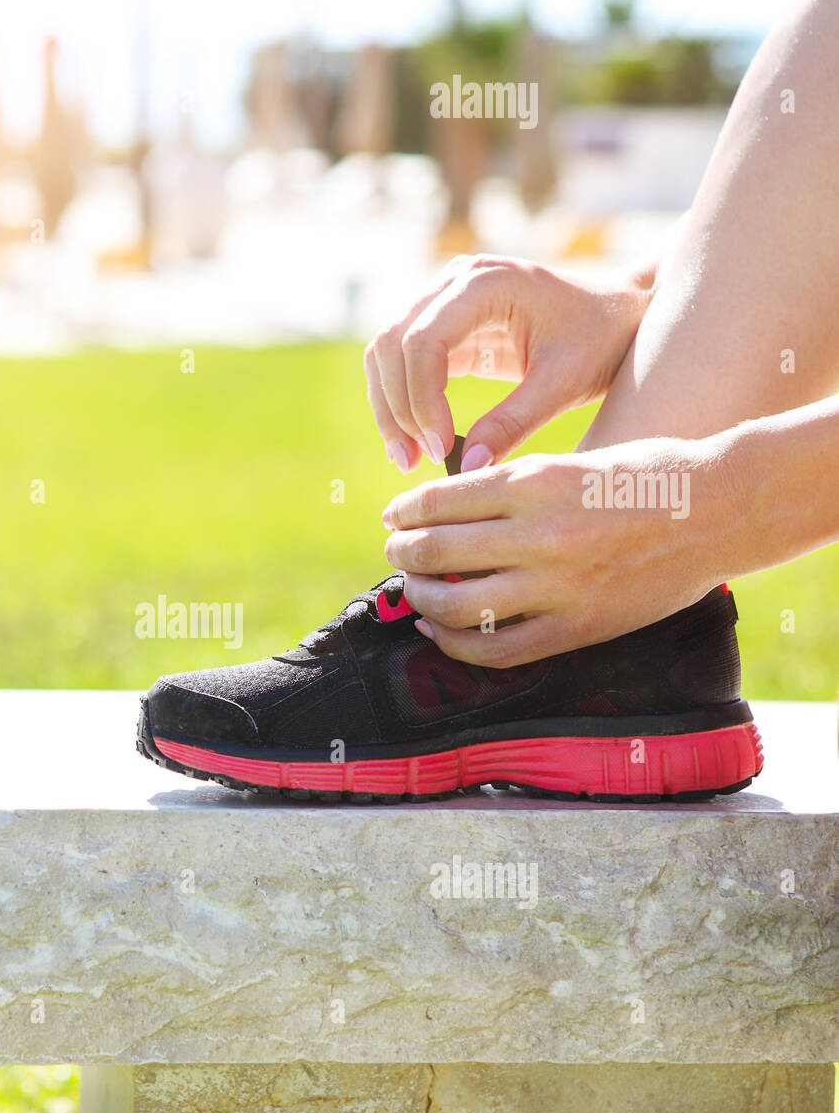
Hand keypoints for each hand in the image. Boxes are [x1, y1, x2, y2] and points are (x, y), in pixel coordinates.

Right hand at [364, 254, 653, 473]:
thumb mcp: (564, 384)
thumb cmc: (600, 339)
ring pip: (384, 353)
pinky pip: (399, 362)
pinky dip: (398, 402)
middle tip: (414, 461)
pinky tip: (413, 442)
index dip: (421, 399)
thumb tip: (465, 468)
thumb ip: (513, 423)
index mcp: (487, 283)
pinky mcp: (441, 325)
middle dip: (396, 408)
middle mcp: (455, 281)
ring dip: (388, 408)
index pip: (423, 340)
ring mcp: (442, 299)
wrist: (617, 314)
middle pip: (391, 344)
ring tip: (408, 459)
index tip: (439, 448)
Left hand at [380, 438, 728, 664]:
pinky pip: (494, 650)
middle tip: (395, 548)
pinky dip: (453, 643)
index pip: (440, 501)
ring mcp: (557, 588)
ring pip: (455, 605)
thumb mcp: (568, 462)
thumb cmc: (641, 477)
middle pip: (436, 552)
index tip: (394, 515)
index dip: (405, 511)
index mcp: (535, 484)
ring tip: (412, 586)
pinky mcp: (575, 628)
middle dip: (403, 550)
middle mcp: (540, 536)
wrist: (719, 510)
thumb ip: (507, 488)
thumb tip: (443, 511)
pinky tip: (437, 630)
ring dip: (419, 597)